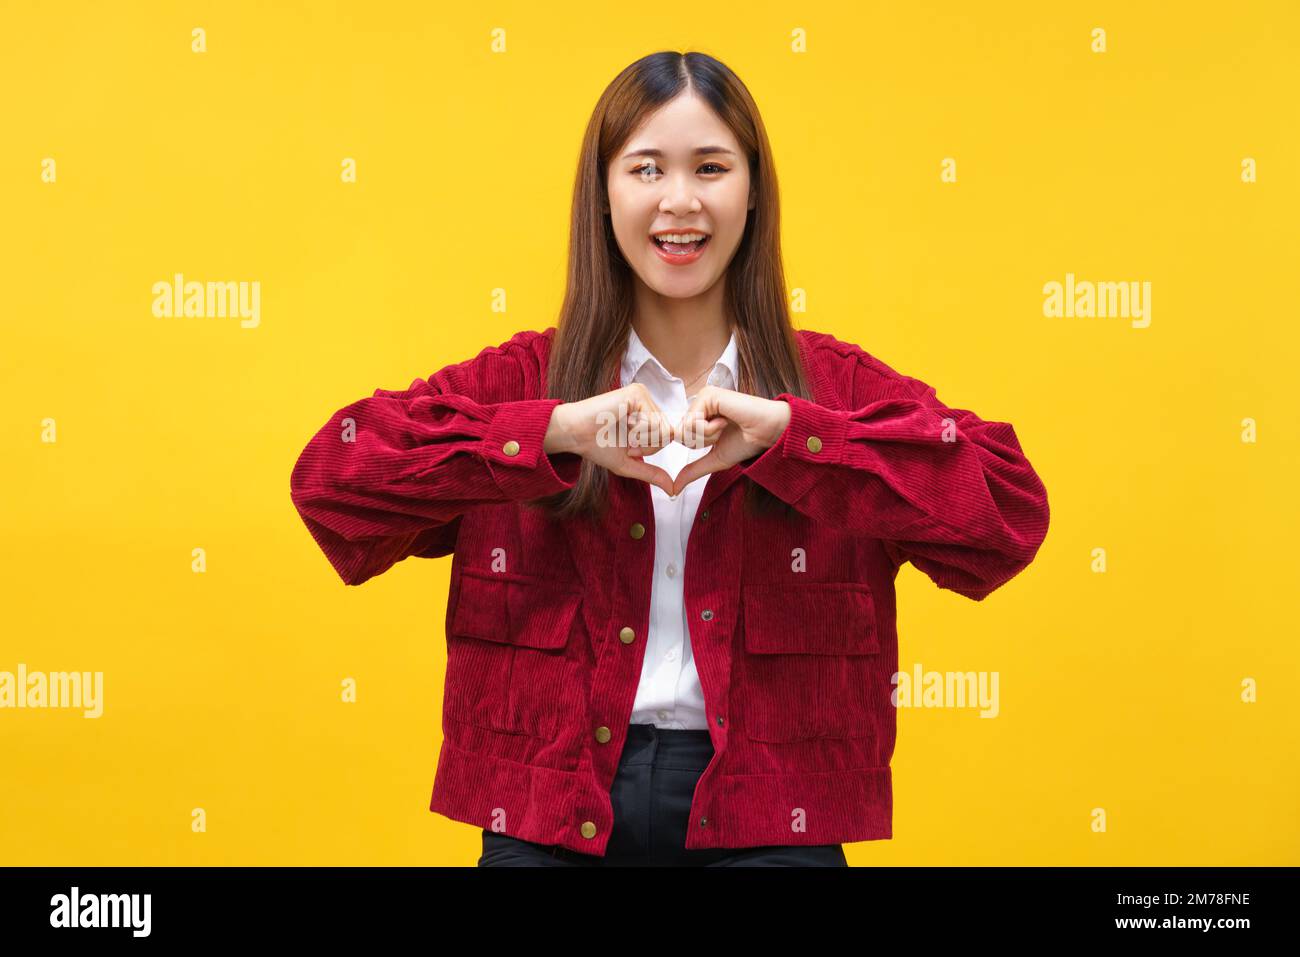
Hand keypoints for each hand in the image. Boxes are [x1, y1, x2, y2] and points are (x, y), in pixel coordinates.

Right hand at [544, 383, 677, 496]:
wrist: (575, 434)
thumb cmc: (596, 445)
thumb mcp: (628, 463)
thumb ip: (651, 473)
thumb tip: (672, 490)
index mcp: (646, 414)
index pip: (667, 436)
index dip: (648, 448)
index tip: (628, 445)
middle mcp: (647, 402)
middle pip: (668, 433)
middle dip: (646, 445)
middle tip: (624, 439)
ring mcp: (642, 395)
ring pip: (662, 427)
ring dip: (641, 438)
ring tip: (621, 430)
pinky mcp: (636, 393)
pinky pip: (652, 421)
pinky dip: (636, 430)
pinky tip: (620, 423)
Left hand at [670, 387, 790, 496]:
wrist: (766, 432)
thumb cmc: (746, 442)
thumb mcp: (715, 459)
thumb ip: (694, 470)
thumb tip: (675, 487)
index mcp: (700, 416)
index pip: (680, 436)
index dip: (697, 443)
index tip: (719, 436)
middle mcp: (699, 405)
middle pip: (680, 433)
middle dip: (701, 441)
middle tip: (722, 432)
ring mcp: (703, 398)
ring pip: (685, 428)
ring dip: (707, 435)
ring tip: (725, 425)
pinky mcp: (707, 394)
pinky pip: (693, 421)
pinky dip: (710, 429)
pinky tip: (725, 420)